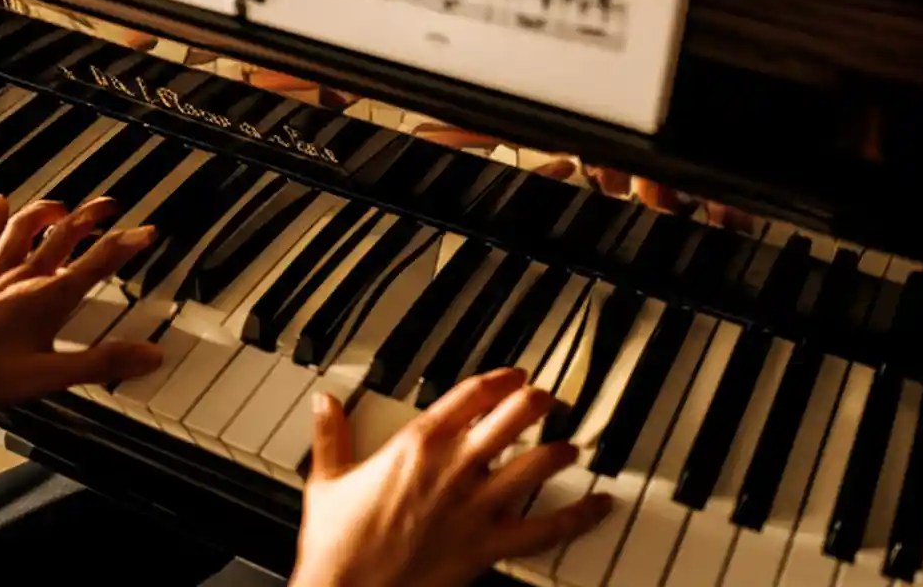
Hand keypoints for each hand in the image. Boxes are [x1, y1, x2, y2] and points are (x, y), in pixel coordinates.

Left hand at [0, 196, 162, 416]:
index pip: (97, 263)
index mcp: (46, 299)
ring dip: (44, 214)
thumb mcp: (47, 376)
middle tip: (109, 207)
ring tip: (61, 204)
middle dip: (90, 218)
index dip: (127, 243)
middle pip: (62, 237)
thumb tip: (147, 355)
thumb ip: (101, 363)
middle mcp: (18, 279)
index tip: (146, 231)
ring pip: (21, 232)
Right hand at [292, 368, 613, 586]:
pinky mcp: (489, 546)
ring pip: (537, 464)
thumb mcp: (327, 481)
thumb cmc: (336, 547)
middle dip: (538, 403)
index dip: (500, 380)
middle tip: (549, 401)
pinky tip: (598, 505)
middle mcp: (454, 468)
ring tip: (570, 446)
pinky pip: (546, 528)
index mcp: (417, 445)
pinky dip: (579, 515)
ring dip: (560, 451)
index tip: (515, 376)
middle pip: (514, 417)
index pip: (471, 395)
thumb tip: (324, 402)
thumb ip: (331, 435)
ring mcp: (476, 507)